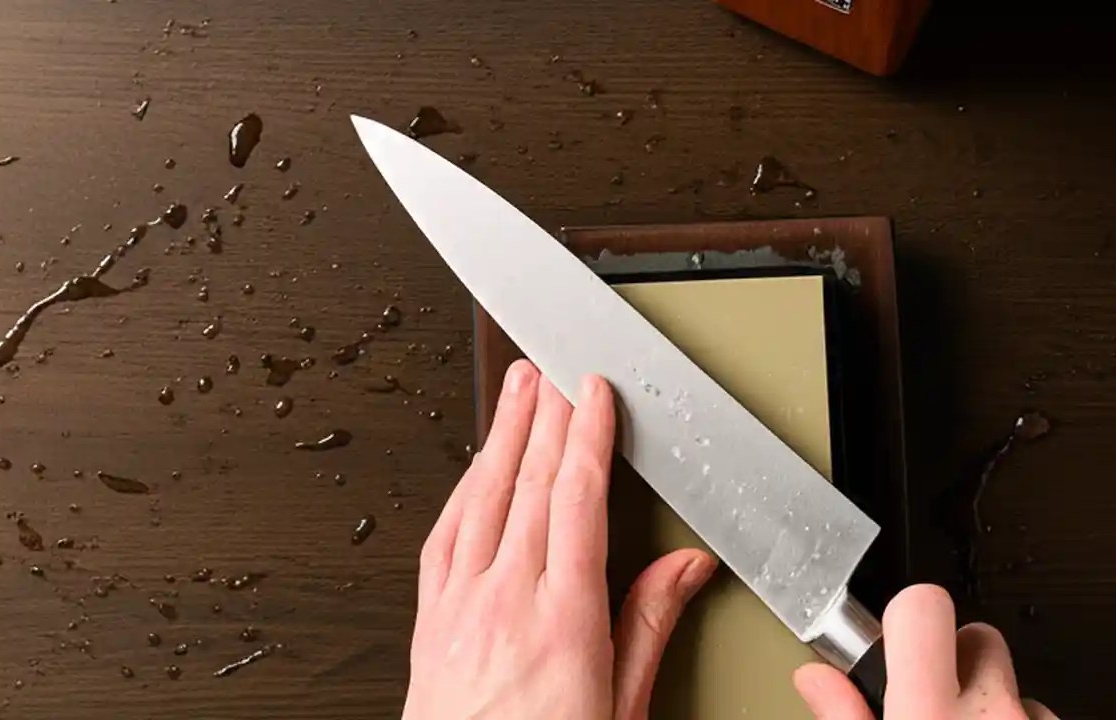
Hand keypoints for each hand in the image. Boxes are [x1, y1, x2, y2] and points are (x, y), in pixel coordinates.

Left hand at [402, 360, 717, 718]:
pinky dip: (464, 488)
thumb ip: (650, 624)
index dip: (587, 434)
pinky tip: (475, 465)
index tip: (594, 393)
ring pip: (482, 495)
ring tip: (516, 387)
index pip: (577, 499)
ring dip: (502, 434)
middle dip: (545, 414)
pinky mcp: (430, 619)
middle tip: (555, 366)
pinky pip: (444, 534)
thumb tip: (685, 567)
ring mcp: (459, 605)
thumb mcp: (623, 707)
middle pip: (530, 483)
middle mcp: (505, 600)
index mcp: (563, 619)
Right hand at [793, 585, 1058, 719]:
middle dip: (957, 666)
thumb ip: (844, 717)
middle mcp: (994, 713)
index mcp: (931, 714)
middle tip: (935, 709)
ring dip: (993, 710)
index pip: (921, 606)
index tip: (897, 642)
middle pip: (979, 640)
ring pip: (1017, 689)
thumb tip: (816, 677)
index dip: (906, 618)